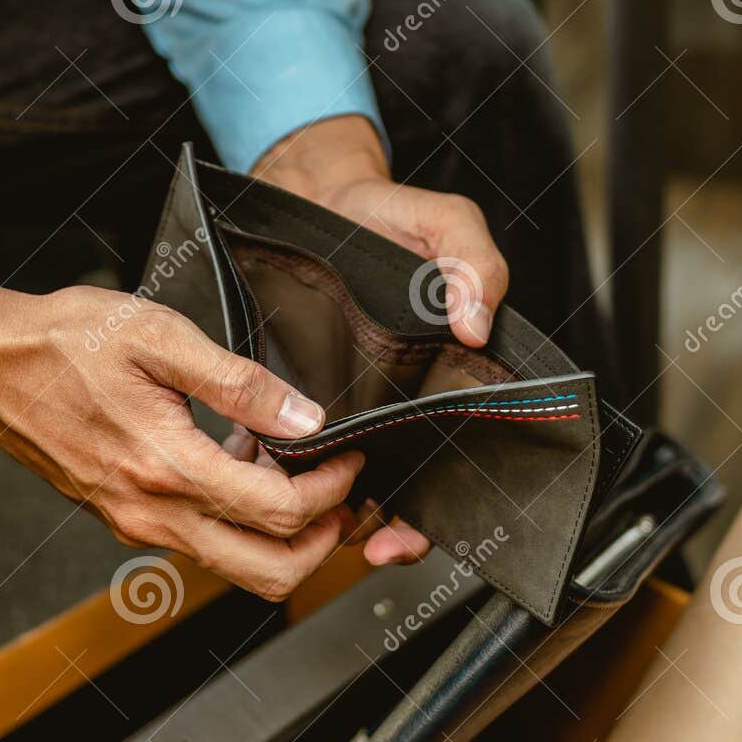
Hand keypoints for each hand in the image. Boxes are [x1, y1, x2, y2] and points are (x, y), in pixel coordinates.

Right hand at [0, 263, 367, 600]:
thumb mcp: (158, 337)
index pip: (280, 513)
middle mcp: (153, 514)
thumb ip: (238, 382)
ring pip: (238, 568)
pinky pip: (203, 546)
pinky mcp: (126, 521)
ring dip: (284, 538)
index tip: (349, 454)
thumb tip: (305, 415)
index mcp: (166, 468)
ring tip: (297, 475)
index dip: (332, 489)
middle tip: (343, 492)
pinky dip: (241, 525)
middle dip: (324, 540)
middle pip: (270, 573)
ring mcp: (138, 526)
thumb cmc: (61, 342)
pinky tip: (243, 466)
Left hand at [252, 115, 510, 564]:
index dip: (428, 516)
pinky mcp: (295, 394)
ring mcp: (343, 405)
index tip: (403, 537)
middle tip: (362, 544)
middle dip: (380, 532)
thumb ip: (476, 265)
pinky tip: (265, 473)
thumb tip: (477, 324)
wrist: (319, 197)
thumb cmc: (388, 217)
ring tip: (307, 516)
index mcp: (440, 382)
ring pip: (339, 485)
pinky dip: (277, 470)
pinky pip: (288, 449)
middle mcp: (393, 406)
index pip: (446, 471)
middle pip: (394, 494)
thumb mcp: (445, 226)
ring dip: (325, 512)